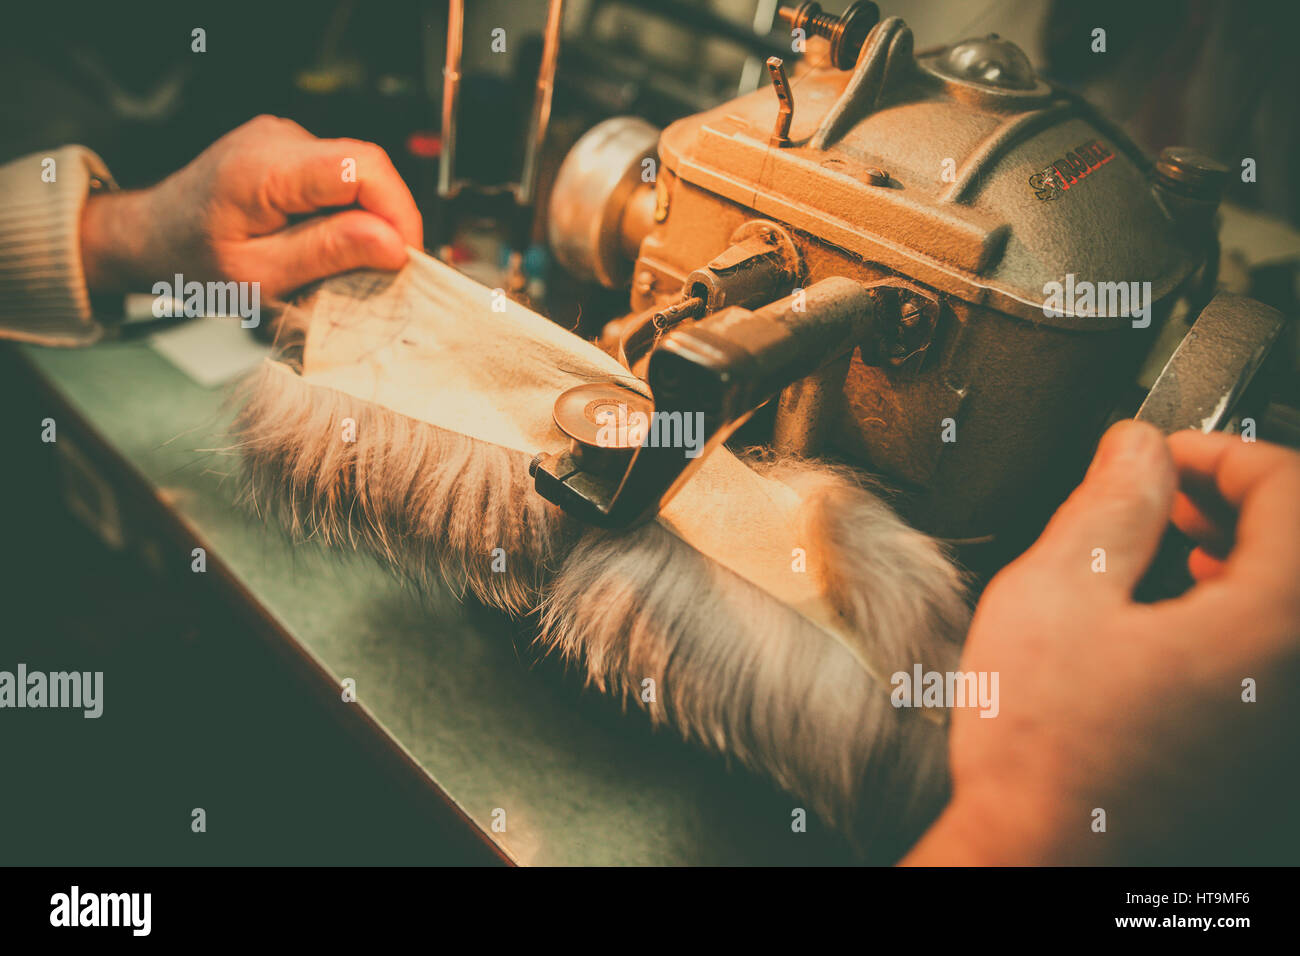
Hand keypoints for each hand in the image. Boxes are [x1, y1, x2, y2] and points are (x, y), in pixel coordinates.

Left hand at [80, 115, 422, 298]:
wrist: (150, 234)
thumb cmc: (192, 261)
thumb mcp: (258, 276)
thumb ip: (325, 255)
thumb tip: (392, 244)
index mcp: (263, 170)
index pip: (361, 169)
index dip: (398, 212)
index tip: (404, 259)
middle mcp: (277, 140)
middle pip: (368, 167)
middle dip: (390, 220)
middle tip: (390, 269)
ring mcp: (284, 138)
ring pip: (361, 173)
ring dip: (371, 219)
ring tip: (353, 261)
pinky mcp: (291, 148)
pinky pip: (342, 177)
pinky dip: (351, 212)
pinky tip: (332, 241)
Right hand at [904, 421, 1299, 863]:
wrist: (1041, 858)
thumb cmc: (1046, 754)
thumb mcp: (1057, 592)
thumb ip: (1111, 501)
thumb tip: (1139, 449)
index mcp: (1274, 622)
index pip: (1290, 488)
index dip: (1218, 450)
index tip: (1163, 454)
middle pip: (1298, 540)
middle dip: (1228, 497)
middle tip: (1159, 494)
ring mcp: (1289, 716)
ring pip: (1288, 594)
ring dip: (1236, 551)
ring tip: (1162, 550)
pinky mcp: (1268, 747)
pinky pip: (1277, 648)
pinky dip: (1240, 608)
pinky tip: (1173, 616)